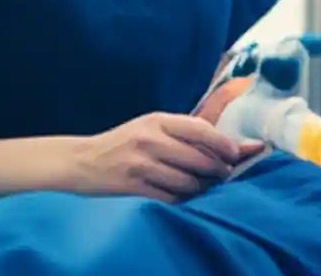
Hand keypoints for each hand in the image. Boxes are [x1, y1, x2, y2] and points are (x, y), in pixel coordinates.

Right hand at [73, 112, 242, 201]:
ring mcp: (141, 164)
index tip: (238, 152)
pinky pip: (171, 197)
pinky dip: (184, 199)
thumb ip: (181, 131)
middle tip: (225, 174)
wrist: (82, 160)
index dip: (224, 143)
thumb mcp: (150, 126)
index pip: (201, 130)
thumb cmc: (124, 143)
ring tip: (207, 186)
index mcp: (157, 120)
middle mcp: (150, 140)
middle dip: (218, 170)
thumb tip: (223, 142)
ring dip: (203, 187)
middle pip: (198, 158)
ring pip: (188, 181)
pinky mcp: (134, 186)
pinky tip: (187, 197)